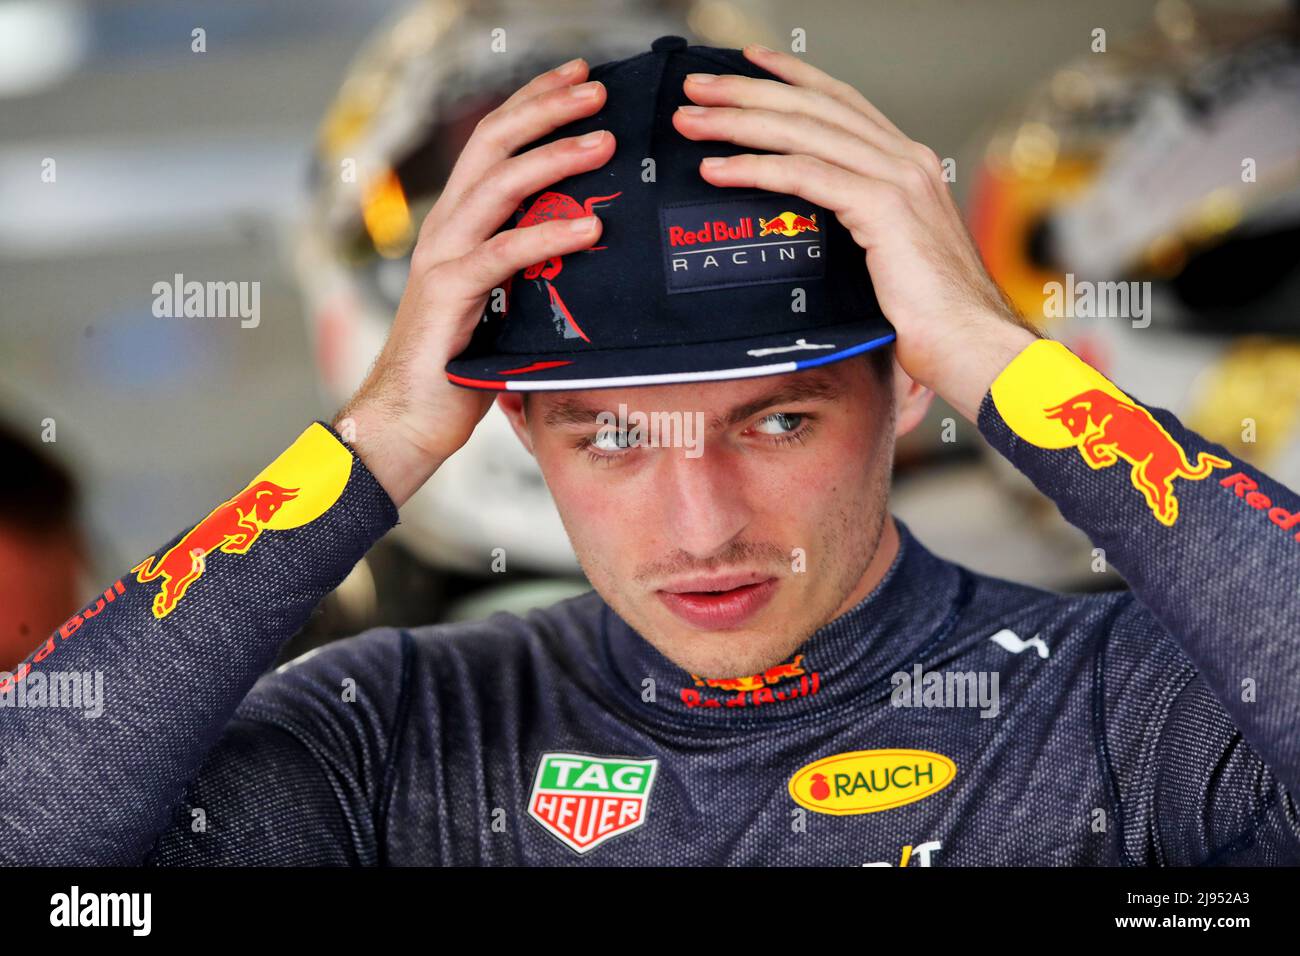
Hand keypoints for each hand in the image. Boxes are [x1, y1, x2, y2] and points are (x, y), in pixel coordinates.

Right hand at [333, 58, 616, 506]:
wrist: (407, 420)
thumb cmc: (459, 369)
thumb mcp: (505, 305)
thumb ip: (532, 271)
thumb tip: (590, 248)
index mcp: (458, 225)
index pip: (494, 145)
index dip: (533, 105)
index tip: (578, 81)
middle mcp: (446, 228)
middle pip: (493, 143)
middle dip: (546, 108)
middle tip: (596, 89)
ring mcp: (443, 257)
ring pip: (500, 184)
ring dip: (556, 156)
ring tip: (604, 142)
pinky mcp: (449, 293)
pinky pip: (504, 253)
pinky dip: (549, 236)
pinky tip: (589, 230)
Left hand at [673, 44, 1040, 420]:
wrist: (969, 342)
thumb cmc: (928, 316)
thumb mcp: (887, 257)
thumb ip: (856, 226)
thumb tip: (802, 224)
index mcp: (908, 165)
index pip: (841, 103)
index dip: (792, 78)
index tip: (747, 64)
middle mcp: (905, 160)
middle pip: (813, 107)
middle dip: (747, 91)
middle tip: (696, 87)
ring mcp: (898, 179)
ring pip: (803, 132)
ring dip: (738, 122)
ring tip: (691, 120)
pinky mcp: (884, 208)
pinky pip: (806, 176)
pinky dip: (756, 167)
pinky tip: (718, 168)